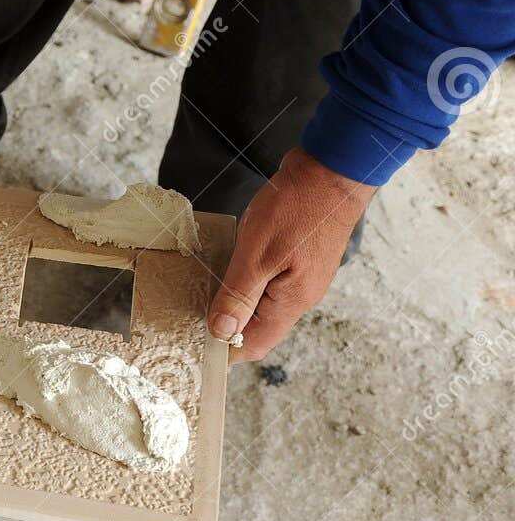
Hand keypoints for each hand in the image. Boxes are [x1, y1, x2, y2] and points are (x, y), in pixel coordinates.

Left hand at [208, 146, 374, 362]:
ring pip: (263, 304)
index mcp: (293, 301)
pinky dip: (245, 282)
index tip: (195, 346)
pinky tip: (224, 270)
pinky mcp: (298, 259)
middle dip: (226, 327)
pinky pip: (268, 282)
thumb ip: (239, 295)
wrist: (331, 170)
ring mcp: (302, 277)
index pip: (256, 344)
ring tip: (200, 294)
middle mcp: (300, 295)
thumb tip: (222, 330)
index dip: (226, 350)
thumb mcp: (258, 253)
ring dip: (234, 303)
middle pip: (258, 327)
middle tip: (189, 318)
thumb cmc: (297, 208)